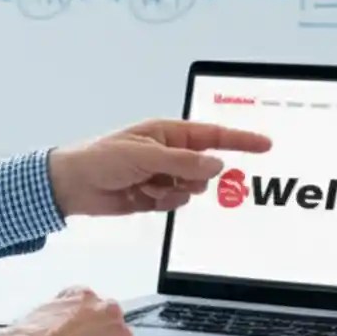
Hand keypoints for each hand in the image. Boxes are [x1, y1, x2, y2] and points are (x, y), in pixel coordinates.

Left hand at [48, 119, 271, 216]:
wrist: (72, 185)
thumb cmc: (101, 158)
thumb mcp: (144, 156)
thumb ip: (183, 161)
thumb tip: (215, 165)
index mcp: (168, 133)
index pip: (213, 135)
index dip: (240, 141)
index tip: (264, 145)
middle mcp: (169, 153)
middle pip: (205, 166)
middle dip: (195, 175)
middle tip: (170, 176)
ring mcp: (163, 175)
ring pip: (192, 188)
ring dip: (173, 191)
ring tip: (146, 185)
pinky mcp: (155, 196)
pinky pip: (176, 203)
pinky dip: (162, 202)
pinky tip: (141, 196)